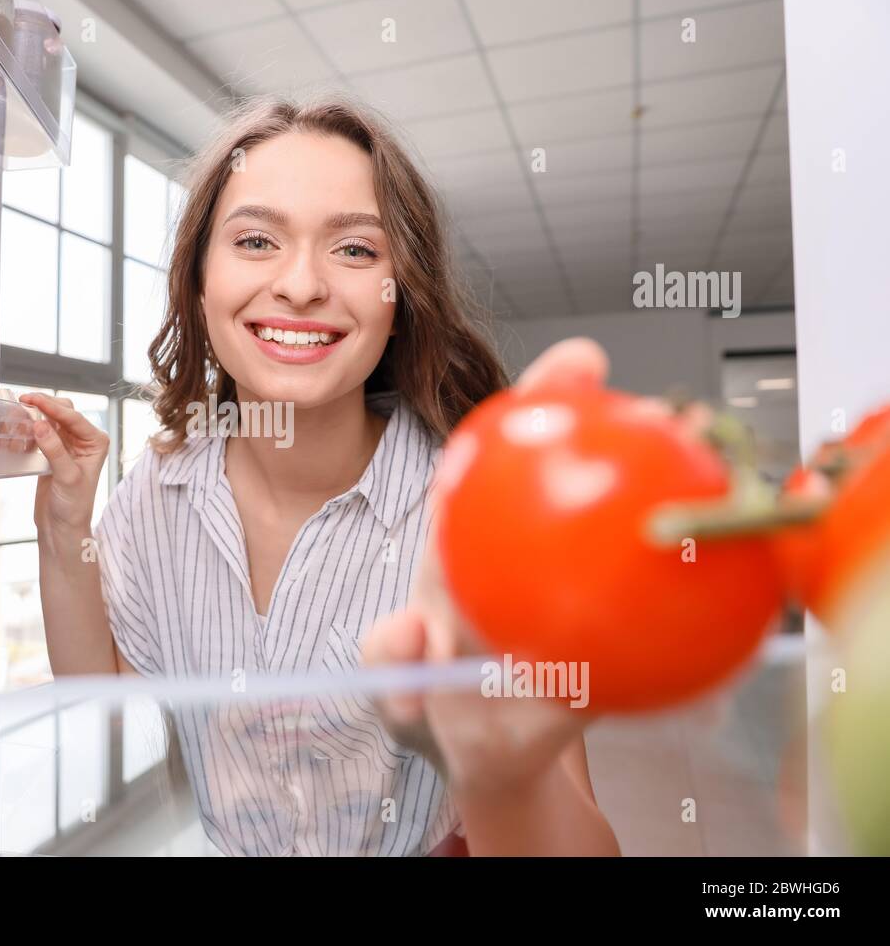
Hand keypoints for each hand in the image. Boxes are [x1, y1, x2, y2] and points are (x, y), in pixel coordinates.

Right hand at [20, 393, 109, 535]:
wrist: (62, 527)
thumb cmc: (74, 507)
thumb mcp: (66, 477)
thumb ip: (54, 450)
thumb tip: (40, 424)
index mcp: (96, 442)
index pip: (73, 417)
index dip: (52, 406)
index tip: (33, 399)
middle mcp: (84, 440)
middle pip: (63, 411)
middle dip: (45, 404)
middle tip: (23, 400)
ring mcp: (68, 444)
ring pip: (52, 419)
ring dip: (37, 413)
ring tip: (20, 409)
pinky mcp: (53, 451)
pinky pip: (42, 431)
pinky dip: (32, 426)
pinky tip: (21, 424)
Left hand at [361, 338, 709, 801]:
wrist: (482, 766)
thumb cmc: (429, 706)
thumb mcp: (391, 684)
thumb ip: (389, 659)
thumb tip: (408, 633)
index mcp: (474, 549)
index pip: (506, 463)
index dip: (542, 405)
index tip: (580, 361)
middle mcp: (532, 559)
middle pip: (581, 481)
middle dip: (625, 431)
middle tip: (669, 408)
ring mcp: (579, 602)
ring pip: (627, 542)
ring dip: (675, 499)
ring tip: (716, 464)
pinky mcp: (619, 656)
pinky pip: (656, 633)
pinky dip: (693, 611)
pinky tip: (737, 584)